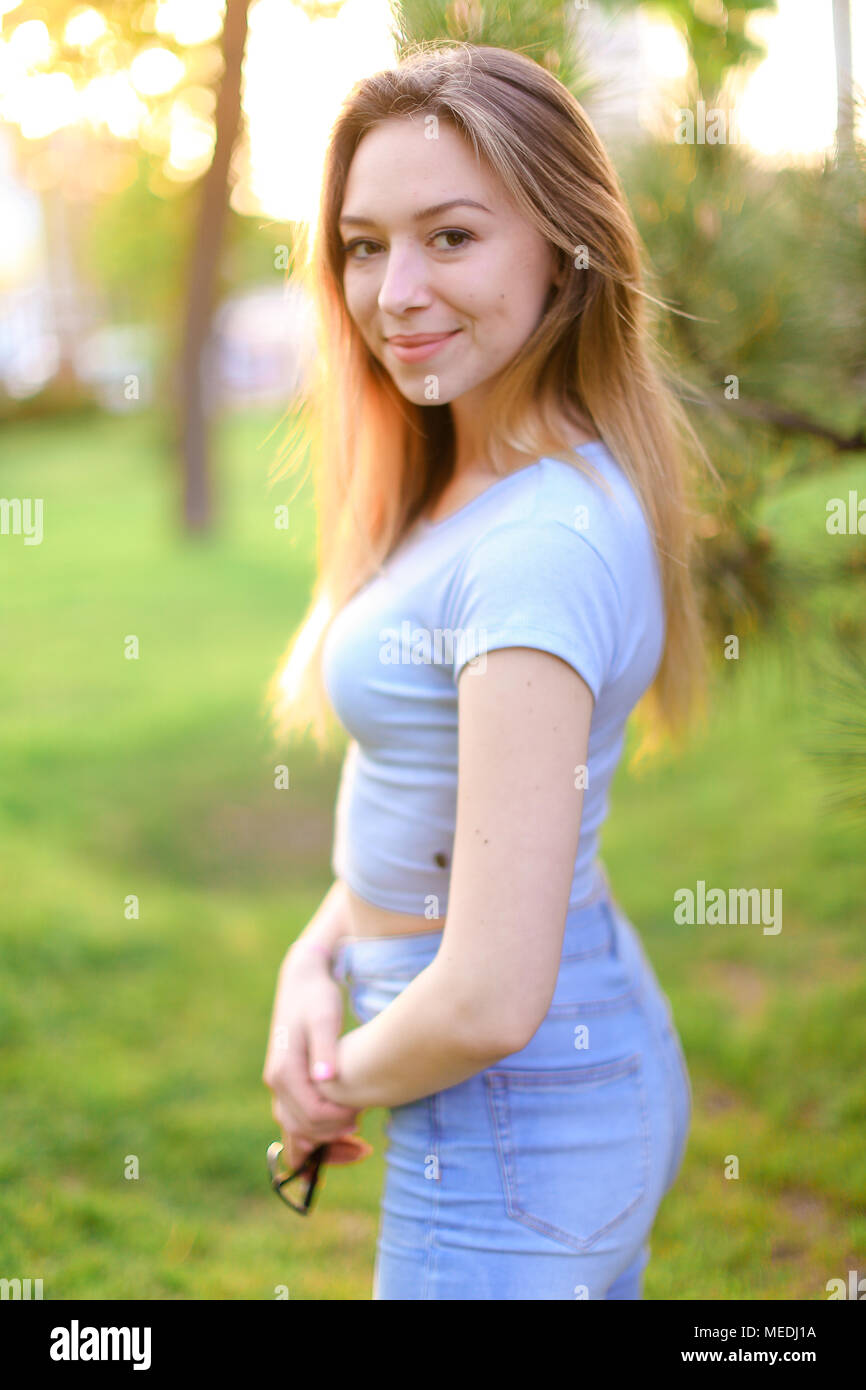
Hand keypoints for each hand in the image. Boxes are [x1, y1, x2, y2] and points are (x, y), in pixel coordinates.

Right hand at [263, 950, 361, 1149]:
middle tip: (365, 1138)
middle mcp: (276, 1083)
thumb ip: (325, 1048)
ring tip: (358, 1147)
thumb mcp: (324, 1017)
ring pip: (296, 1132)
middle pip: (303, 1129)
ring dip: (324, 1145)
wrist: (302, 981)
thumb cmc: (317, 997)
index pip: (311, 1114)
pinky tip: (341, 1140)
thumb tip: (325, 1078)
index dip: (338, 1122)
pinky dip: (315, 1137)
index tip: (363, 1117)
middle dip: (334, 1139)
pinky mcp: (288, 1085)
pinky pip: (297, 1122)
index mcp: (284, 1071)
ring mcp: (280, 1086)